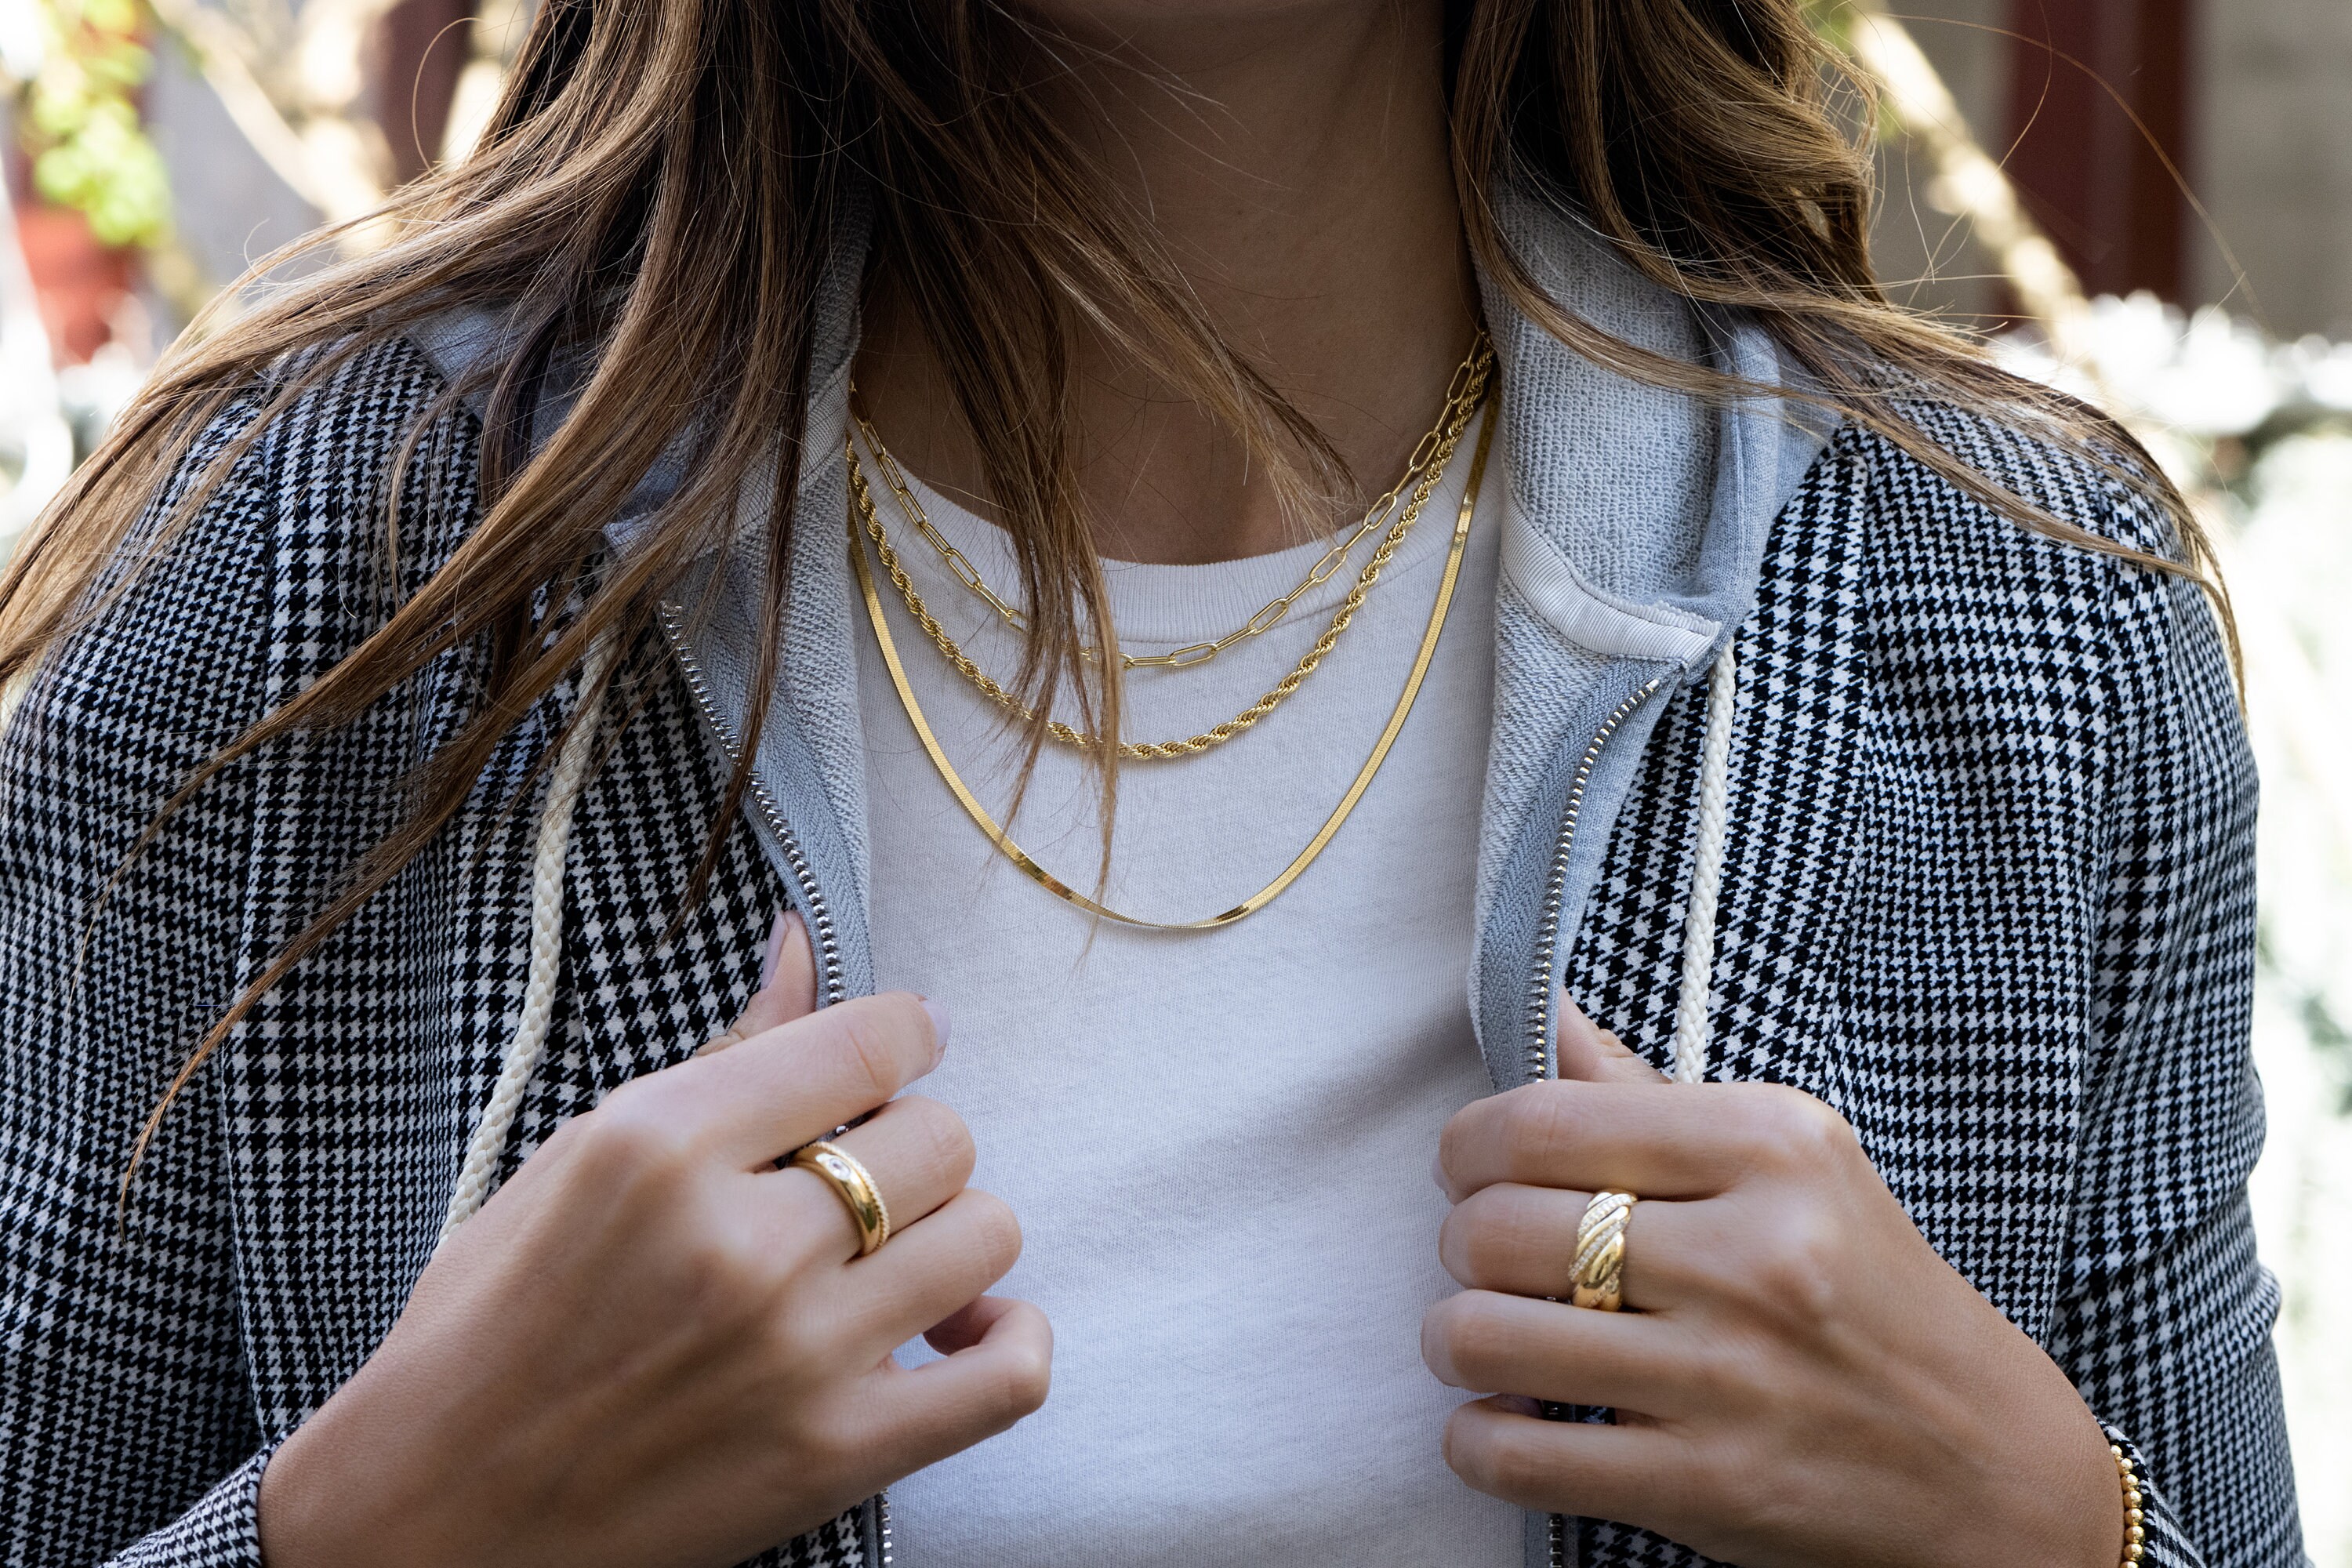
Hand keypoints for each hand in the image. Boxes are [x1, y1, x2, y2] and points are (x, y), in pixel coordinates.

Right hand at [258, 913, 1049, 1567]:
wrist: (425, 1521)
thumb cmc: (483, 1331)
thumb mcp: (570, 1163)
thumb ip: (717, 1057)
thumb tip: (804, 946)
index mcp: (660, 1145)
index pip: (870, 1039)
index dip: (902, 1036)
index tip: (895, 1055)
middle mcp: (740, 1243)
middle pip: (940, 1136)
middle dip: (907, 1146)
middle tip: (852, 1181)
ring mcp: (798, 1353)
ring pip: (985, 1232)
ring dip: (950, 1235)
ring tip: (891, 1255)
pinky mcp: (834, 1454)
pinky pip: (1009, 1374)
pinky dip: (1010, 1341)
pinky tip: (960, 1329)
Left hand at [1423, 1002, 2120, 1567]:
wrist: (1994, 1469)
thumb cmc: (1868, 1296)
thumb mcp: (1792, 1167)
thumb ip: (1653, 1097)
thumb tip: (1550, 1014)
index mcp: (1770, 1146)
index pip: (1540, 1121)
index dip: (1468, 1147)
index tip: (1470, 1170)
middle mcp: (1752, 1254)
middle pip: (1496, 1228)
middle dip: (1459, 1245)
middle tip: (1484, 1261)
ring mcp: (1729, 1376)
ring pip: (1482, 1338)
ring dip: (1454, 1340)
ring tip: (1482, 1339)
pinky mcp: (1706, 1486)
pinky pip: (1513, 1457)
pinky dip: (1479, 1441)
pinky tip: (1507, 1422)